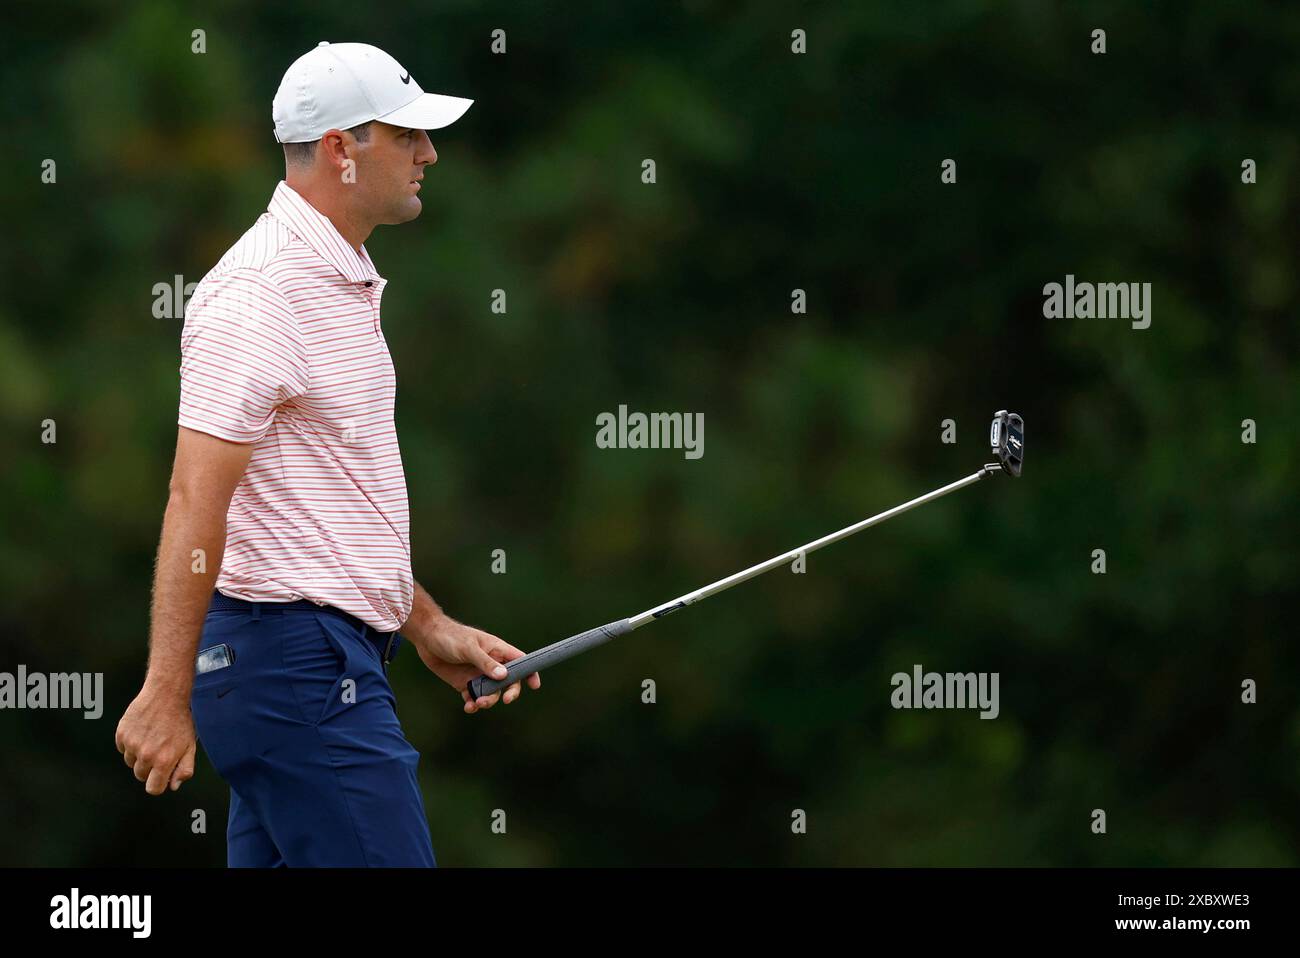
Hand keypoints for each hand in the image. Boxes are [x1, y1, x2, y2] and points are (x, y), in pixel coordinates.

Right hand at [115, 680, 197, 794]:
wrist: (166, 695)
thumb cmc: (180, 720)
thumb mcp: (190, 745)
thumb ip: (184, 769)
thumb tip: (173, 786)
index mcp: (164, 760)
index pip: (153, 788)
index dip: (158, 783)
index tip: (161, 775)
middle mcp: (146, 755)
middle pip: (141, 776)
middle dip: (149, 768)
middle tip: (159, 750)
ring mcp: (132, 744)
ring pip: (131, 762)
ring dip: (139, 755)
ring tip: (152, 738)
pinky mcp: (122, 734)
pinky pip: (123, 749)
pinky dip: (130, 744)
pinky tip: (142, 731)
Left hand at [413, 616, 540, 712]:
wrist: (427, 638)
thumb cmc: (451, 636)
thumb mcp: (469, 648)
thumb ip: (485, 662)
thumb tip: (504, 676)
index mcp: (497, 650)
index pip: (520, 661)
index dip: (530, 673)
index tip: (534, 685)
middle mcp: (491, 664)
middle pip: (509, 682)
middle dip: (510, 692)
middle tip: (507, 700)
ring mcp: (478, 675)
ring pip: (491, 693)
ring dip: (488, 701)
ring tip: (477, 703)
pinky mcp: (465, 683)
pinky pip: (474, 698)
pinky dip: (473, 705)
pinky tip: (468, 706)